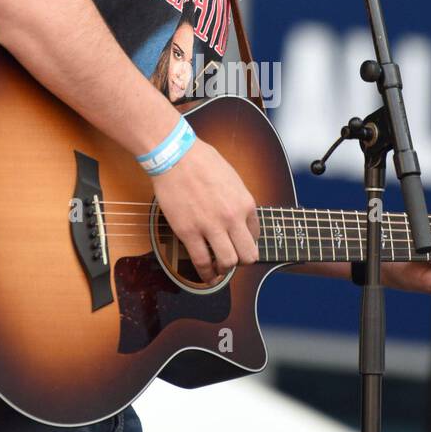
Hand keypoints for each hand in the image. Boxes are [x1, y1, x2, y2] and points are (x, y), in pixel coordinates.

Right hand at [152, 137, 258, 283]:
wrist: (175, 155)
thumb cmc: (201, 160)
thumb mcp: (232, 177)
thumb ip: (237, 198)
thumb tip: (239, 214)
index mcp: (245, 203)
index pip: (255, 234)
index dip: (247, 242)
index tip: (237, 243)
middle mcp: (232, 218)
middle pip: (247, 255)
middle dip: (242, 261)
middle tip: (233, 260)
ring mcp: (211, 226)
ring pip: (228, 262)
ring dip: (224, 269)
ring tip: (219, 269)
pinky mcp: (188, 232)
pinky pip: (202, 261)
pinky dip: (206, 274)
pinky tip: (206, 276)